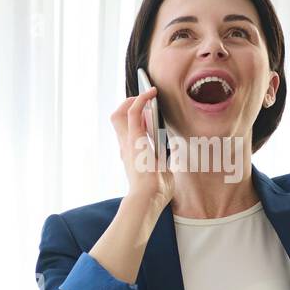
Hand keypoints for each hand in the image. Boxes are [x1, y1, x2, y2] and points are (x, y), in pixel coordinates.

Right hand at [111, 86, 174, 212]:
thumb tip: (173, 152)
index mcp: (132, 155)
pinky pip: (133, 111)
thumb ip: (165, 161)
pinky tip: (151, 92)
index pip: (127, 131)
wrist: (149, 198)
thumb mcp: (163, 172)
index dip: (136, 119)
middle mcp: (126, 147)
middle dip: (128, 106)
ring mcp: (128, 142)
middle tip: (144, 101)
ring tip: (147, 94)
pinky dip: (140, 99)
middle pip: (117, 119)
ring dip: (132, 101)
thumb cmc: (157, 191)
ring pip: (119, 114)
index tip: (149, 113)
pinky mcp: (134, 138)